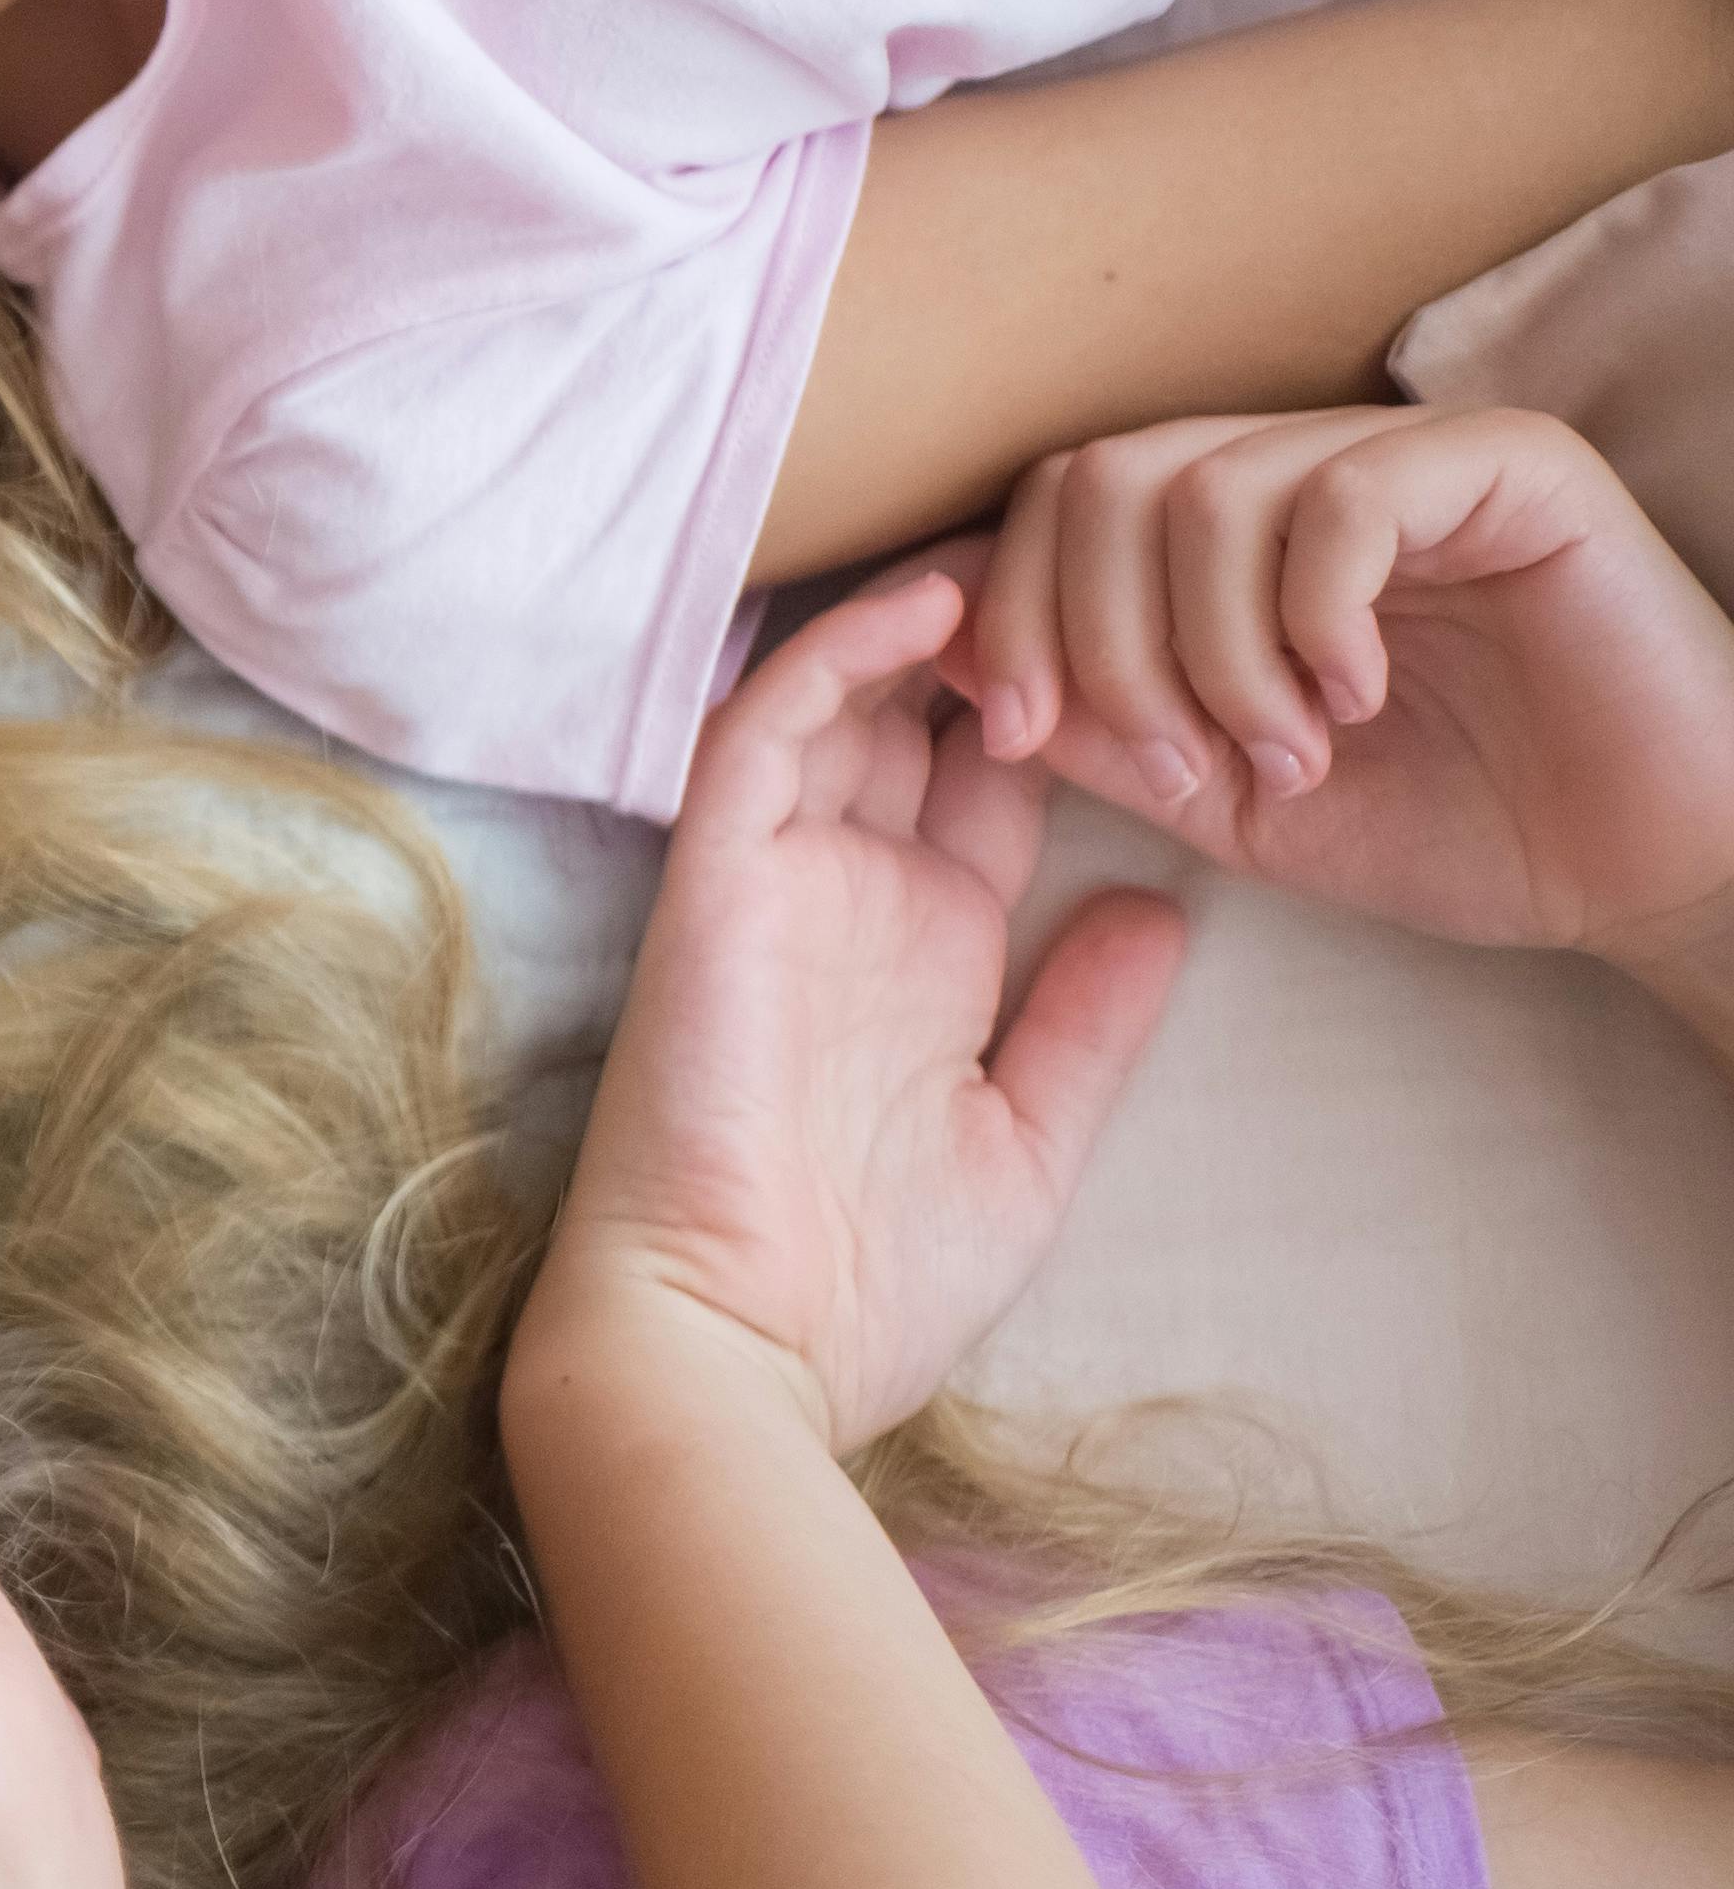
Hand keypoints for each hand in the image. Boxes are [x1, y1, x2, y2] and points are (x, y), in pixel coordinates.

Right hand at [540, 572, 1189, 1450]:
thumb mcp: (1029, 1146)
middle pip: (924, 713)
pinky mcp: (717, 880)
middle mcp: (851, 894)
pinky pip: (770, 730)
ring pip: (848, 692)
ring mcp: (780, 879)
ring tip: (1036, 538)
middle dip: (1009, 625)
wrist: (738, 1350)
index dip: (1072, 700)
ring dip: (935, 614)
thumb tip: (1158, 907)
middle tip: (1104, 544)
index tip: (1170, 639)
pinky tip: (933, 602)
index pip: (993, 780)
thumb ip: (1088, 1026)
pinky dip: (844, 654)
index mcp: (923, 948)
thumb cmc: (869, 1281)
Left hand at [941, 404, 1733, 983]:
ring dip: (1212, 651)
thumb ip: (1090, 718)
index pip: (1056, 501)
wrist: (1641, 867)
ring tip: (1288, 750)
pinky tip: (1356, 696)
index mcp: (1231, 533)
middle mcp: (1308, 466)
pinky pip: (1347, 495)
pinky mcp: (1515, 465)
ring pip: (1207, 489)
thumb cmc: (1446, 825)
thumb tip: (936, 654)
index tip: (1012, 734)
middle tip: (1171, 761)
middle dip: (1093, 637)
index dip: (1003, 609)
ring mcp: (1411, 453)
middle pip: (1104, 477)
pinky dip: (1315, 616)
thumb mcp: (1218, 790)